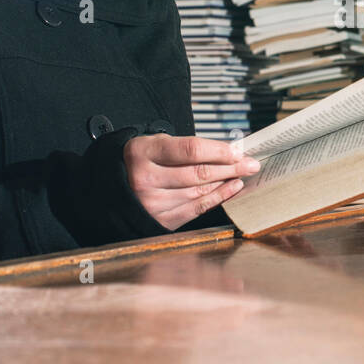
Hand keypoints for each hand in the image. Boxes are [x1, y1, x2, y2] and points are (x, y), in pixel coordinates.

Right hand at [123, 134, 260, 230]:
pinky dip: (218, 198)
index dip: (220, 151)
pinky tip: (231, 188)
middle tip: (251, 164)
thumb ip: (187, 147)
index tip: (239, 151)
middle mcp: (144, 178)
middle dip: (231, 167)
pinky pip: (196, 209)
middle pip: (199, 172)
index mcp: (142, 152)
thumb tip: (230, 152)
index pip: (191, 150)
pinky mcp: (159, 219)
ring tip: (242, 175)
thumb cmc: (142, 160)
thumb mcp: (155, 143)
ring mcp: (150, 202)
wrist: (113, 187)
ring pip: (199, 191)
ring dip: (226, 182)